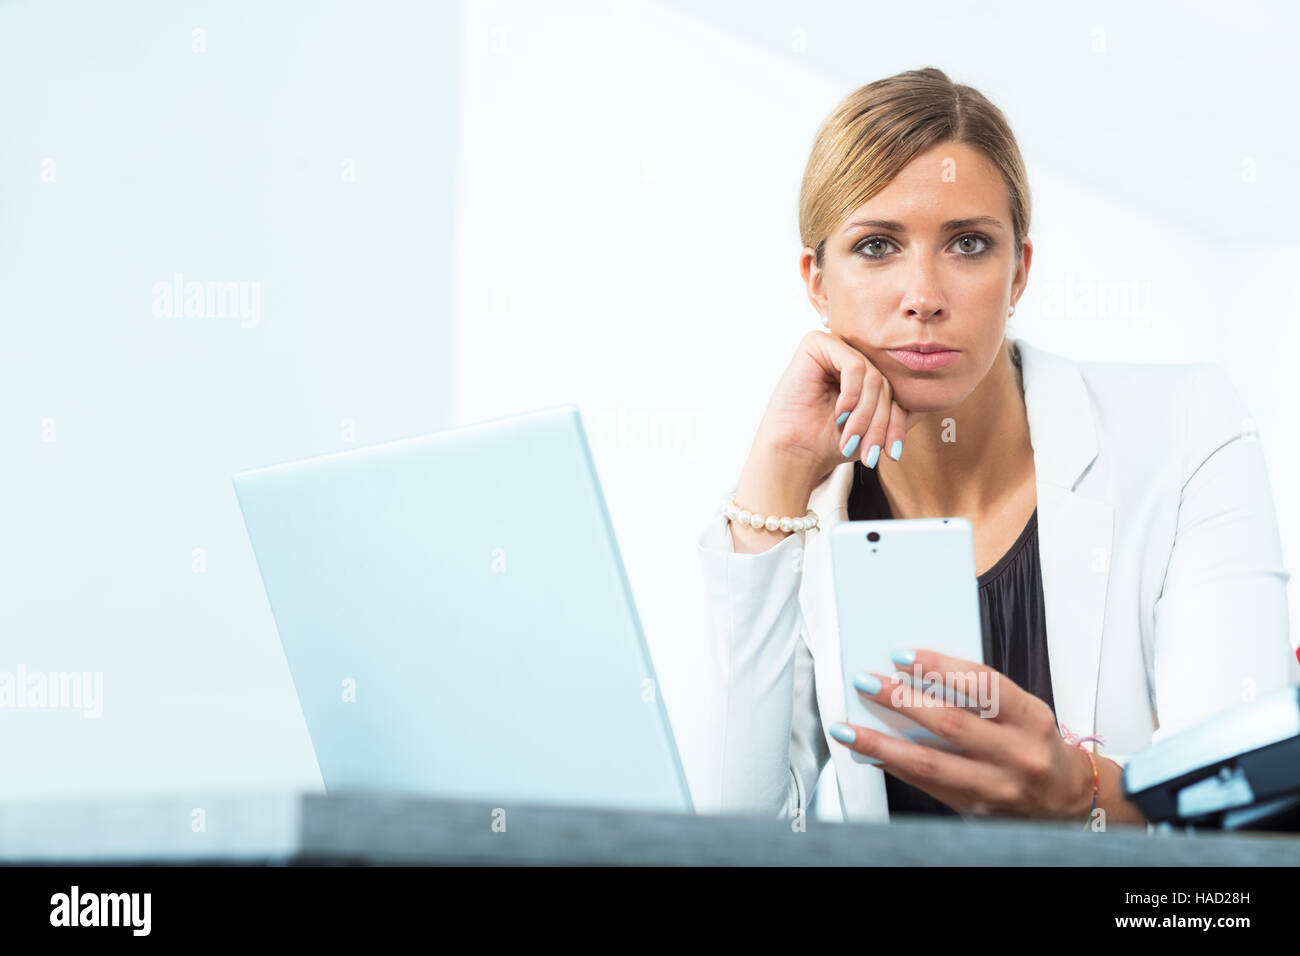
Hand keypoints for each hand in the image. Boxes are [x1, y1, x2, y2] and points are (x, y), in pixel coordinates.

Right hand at [750, 329, 924, 486]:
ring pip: (874, 375)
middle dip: (881, 422)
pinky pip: (854, 364)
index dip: (896, 422)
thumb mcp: (876, 428)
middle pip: (886, 383)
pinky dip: (852, 394)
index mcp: (861, 372)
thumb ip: (902, 411)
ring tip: (850, 436)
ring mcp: (833, 347)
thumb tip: (935, 399)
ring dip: (866, 413)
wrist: (794, 454)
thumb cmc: (828, 442)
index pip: (894, 389)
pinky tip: (839, 413)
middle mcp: (848, 355)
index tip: (891, 453)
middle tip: (870, 451)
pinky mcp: (817, 343)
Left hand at [829, 648, 1095, 821]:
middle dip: (902, 701)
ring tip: (848, 727)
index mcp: (1032, 719)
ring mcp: (996, 787)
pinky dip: (893, 767)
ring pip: (929, 764)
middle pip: (951, 724)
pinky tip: (869, 754)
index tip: (902, 656)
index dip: (941, 668)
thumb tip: (914, 675)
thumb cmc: (1036, 743)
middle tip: (866, 682)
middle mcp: (1017, 755)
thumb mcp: (1024, 711)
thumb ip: (980, 695)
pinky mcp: (975, 810)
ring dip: (881, 744)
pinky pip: (925, 786)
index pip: (983, 686)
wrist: (1067, 800)